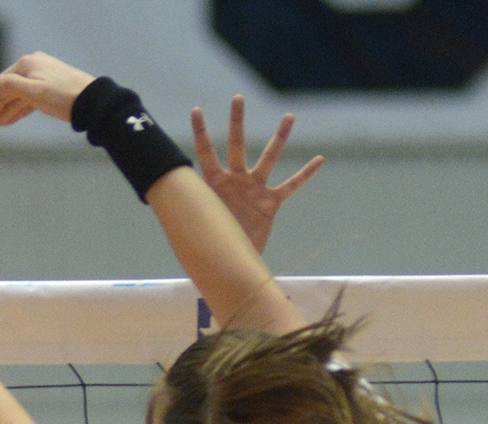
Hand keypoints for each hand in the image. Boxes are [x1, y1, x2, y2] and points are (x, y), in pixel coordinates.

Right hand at [0, 52, 94, 135]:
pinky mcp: (45, 92)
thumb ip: (11, 86)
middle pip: (3, 93)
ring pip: (13, 100)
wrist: (92, 101)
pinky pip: (24, 104)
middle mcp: (30, 70)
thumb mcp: (35, 91)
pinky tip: (4, 124)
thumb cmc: (65, 95)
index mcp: (25, 66)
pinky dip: (13, 114)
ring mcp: (38, 80)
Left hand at [191, 96, 321, 253]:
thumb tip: (169, 206)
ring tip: (289, 116)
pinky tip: (318, 160)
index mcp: (215, 184)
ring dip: (279, 138)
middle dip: (237, 121)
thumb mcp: (197, 226)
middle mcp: (235, 180)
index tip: (197, 110)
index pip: (206, 154)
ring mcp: (254, 189)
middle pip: (237, 144)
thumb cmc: (211, 244)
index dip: (201, 133)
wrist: (231, 261)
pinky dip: (304, 175)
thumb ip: (188, 213)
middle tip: (238, 98)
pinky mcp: (270, 203)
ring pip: (269, 158)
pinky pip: (290, 186)